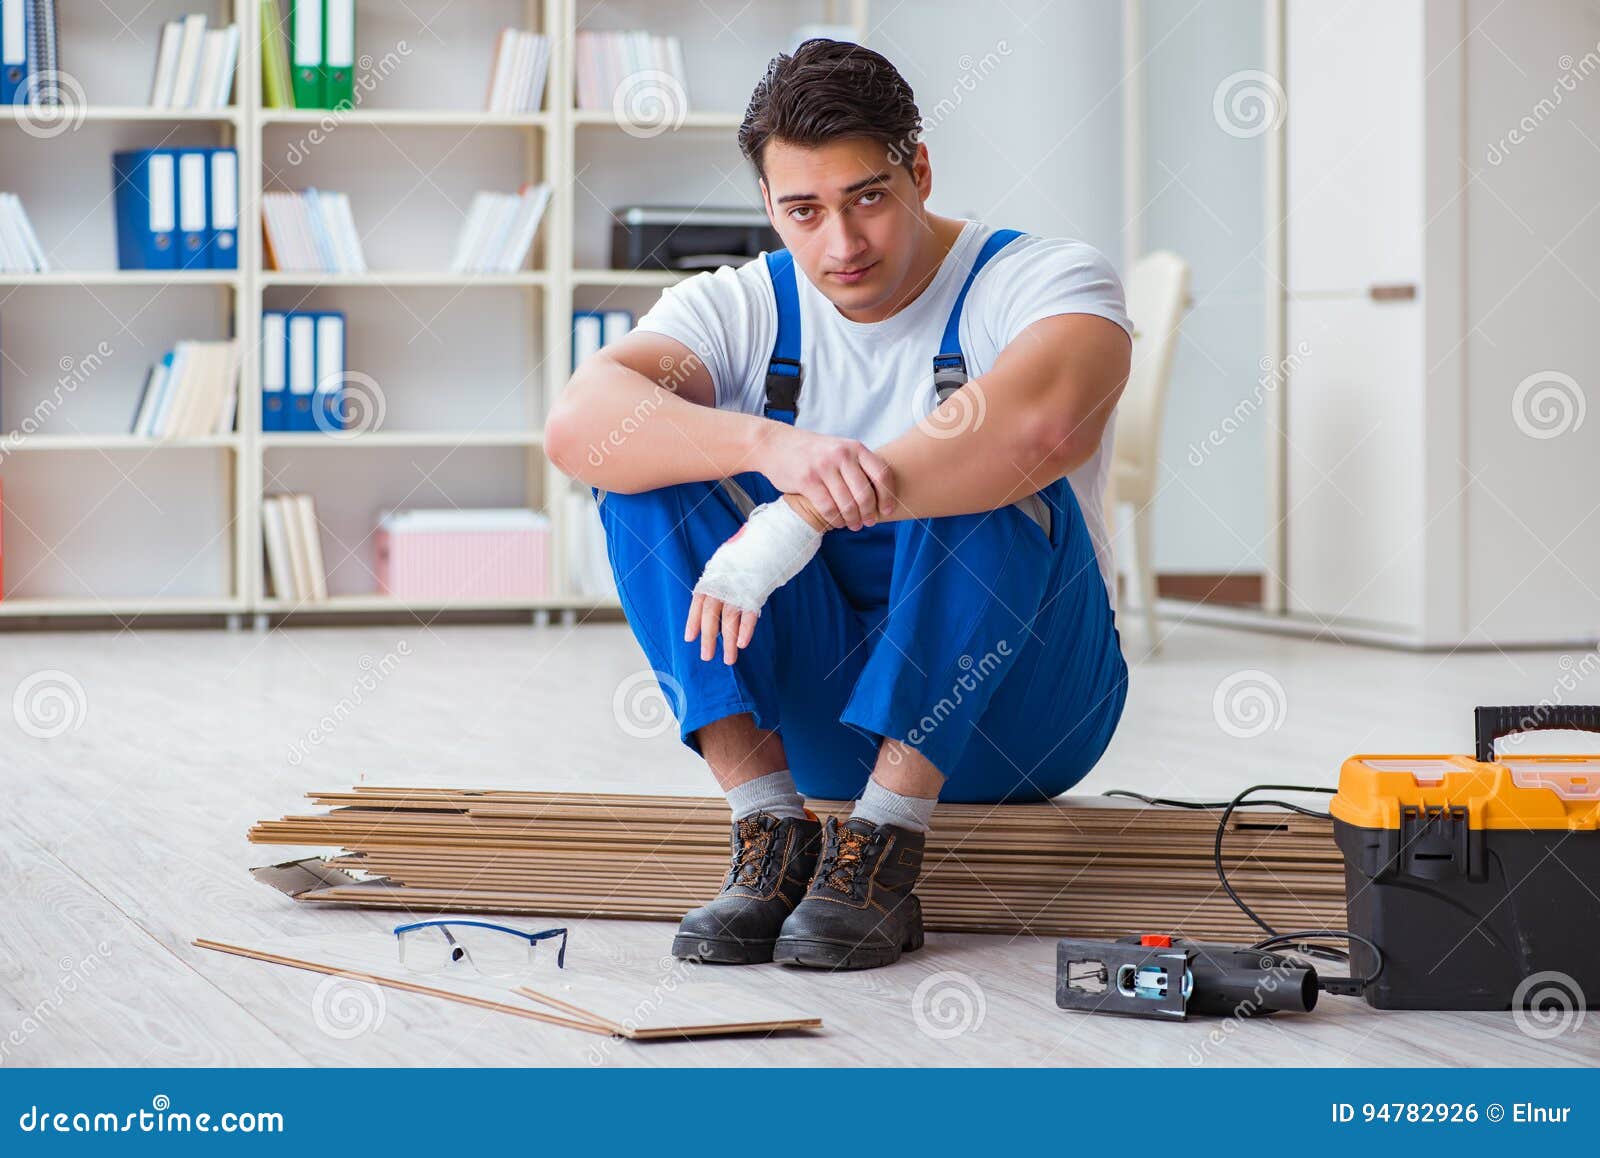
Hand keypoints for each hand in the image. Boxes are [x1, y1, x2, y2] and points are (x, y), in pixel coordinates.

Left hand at [686, 496, 824, 663]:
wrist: (783, 527)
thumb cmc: (762, 539)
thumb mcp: (736, 554)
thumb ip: (729, 572)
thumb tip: (725, 590)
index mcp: (717, 569)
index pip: (700, 599)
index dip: (693, 619)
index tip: (689, 638)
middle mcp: (725, 578)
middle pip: (711, 613)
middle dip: (708, 637)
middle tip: (706, 656)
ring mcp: (742, 583)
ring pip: (729, 618)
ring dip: (728, 641)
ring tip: (727, 660)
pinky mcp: (760, 587)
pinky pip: (749, 612)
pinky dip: (745, 629)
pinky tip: (742, 644)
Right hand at [758, 423, 894, 530]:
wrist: (776, 444)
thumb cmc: (812, 452)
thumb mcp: (839, 449)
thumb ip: (858, 465)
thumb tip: (881, 495)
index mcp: (855, 447)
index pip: (882, 474)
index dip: (888, 496)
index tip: (887, 510)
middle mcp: (841, 455)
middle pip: (866, 493)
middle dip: (869, 513)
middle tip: (869, 522)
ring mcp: (824, 467)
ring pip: (848, 504)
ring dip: (853, 519)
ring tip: (853, 525)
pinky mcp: (807, 480)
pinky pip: (829, 508)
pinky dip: (835, 520)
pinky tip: (837, 522)